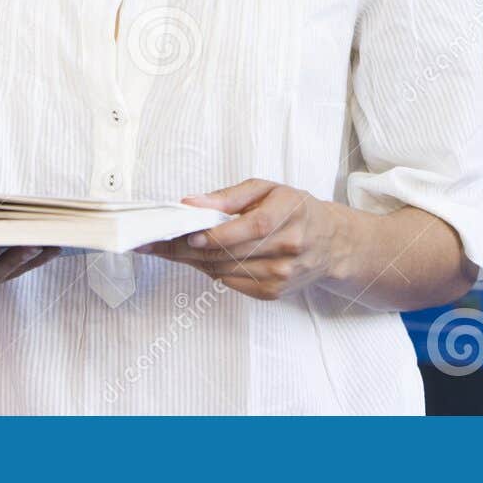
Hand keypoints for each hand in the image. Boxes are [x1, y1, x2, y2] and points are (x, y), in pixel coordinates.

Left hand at [137, 179, 349, 301]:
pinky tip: (194, 258)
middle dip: (187, 247)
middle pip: (231, 252)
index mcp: (290, 214)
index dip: (218, 232)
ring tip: (165, 247)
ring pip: (224, 270)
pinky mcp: (272, 293)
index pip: (252, 227)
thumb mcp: (268, 189)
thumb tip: (191, 203)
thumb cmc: (294, 209)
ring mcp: (281, 275)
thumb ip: (229, 196)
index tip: (186, 232)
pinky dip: (208, 269)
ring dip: (191, 259)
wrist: (330, 243)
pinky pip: (229, 282)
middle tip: (152, 241)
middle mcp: (288, 248)